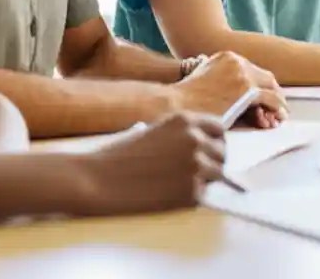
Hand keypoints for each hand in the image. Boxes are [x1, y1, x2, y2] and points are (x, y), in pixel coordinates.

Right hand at [81, 112, 226, 214]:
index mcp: (185, 120)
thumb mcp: (153, 131)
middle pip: (222, 153)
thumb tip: (201, 147)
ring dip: (205, 181)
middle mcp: (196, 140)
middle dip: (212, 162)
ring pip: (218, 175)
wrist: (97, 179)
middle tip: (194, 173)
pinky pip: (203, 196)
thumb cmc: (117, 156)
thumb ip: (179, 135)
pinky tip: (168, 196)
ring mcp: (197, 166)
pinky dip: (190, 198)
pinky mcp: (192, 193)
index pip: (219, 128)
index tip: (209, 150)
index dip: (214, 141)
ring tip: (179, 185)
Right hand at [174, 51, 287, 128]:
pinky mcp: (247, 90)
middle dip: (272, 93)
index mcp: (225, 57)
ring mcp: (243, 74)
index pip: (251, 70)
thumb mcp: (203, 81)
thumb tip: (236, 100)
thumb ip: (221, 83)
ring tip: (280, 116)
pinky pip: (271, 100)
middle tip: (277, 108)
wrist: (174, 104)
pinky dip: (277, 109)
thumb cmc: (183, 101)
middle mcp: (236, 61)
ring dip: (277, 102)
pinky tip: (278, 119)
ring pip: (271, 87)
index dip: (260, 86)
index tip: (264, 99)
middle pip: (264, 76)